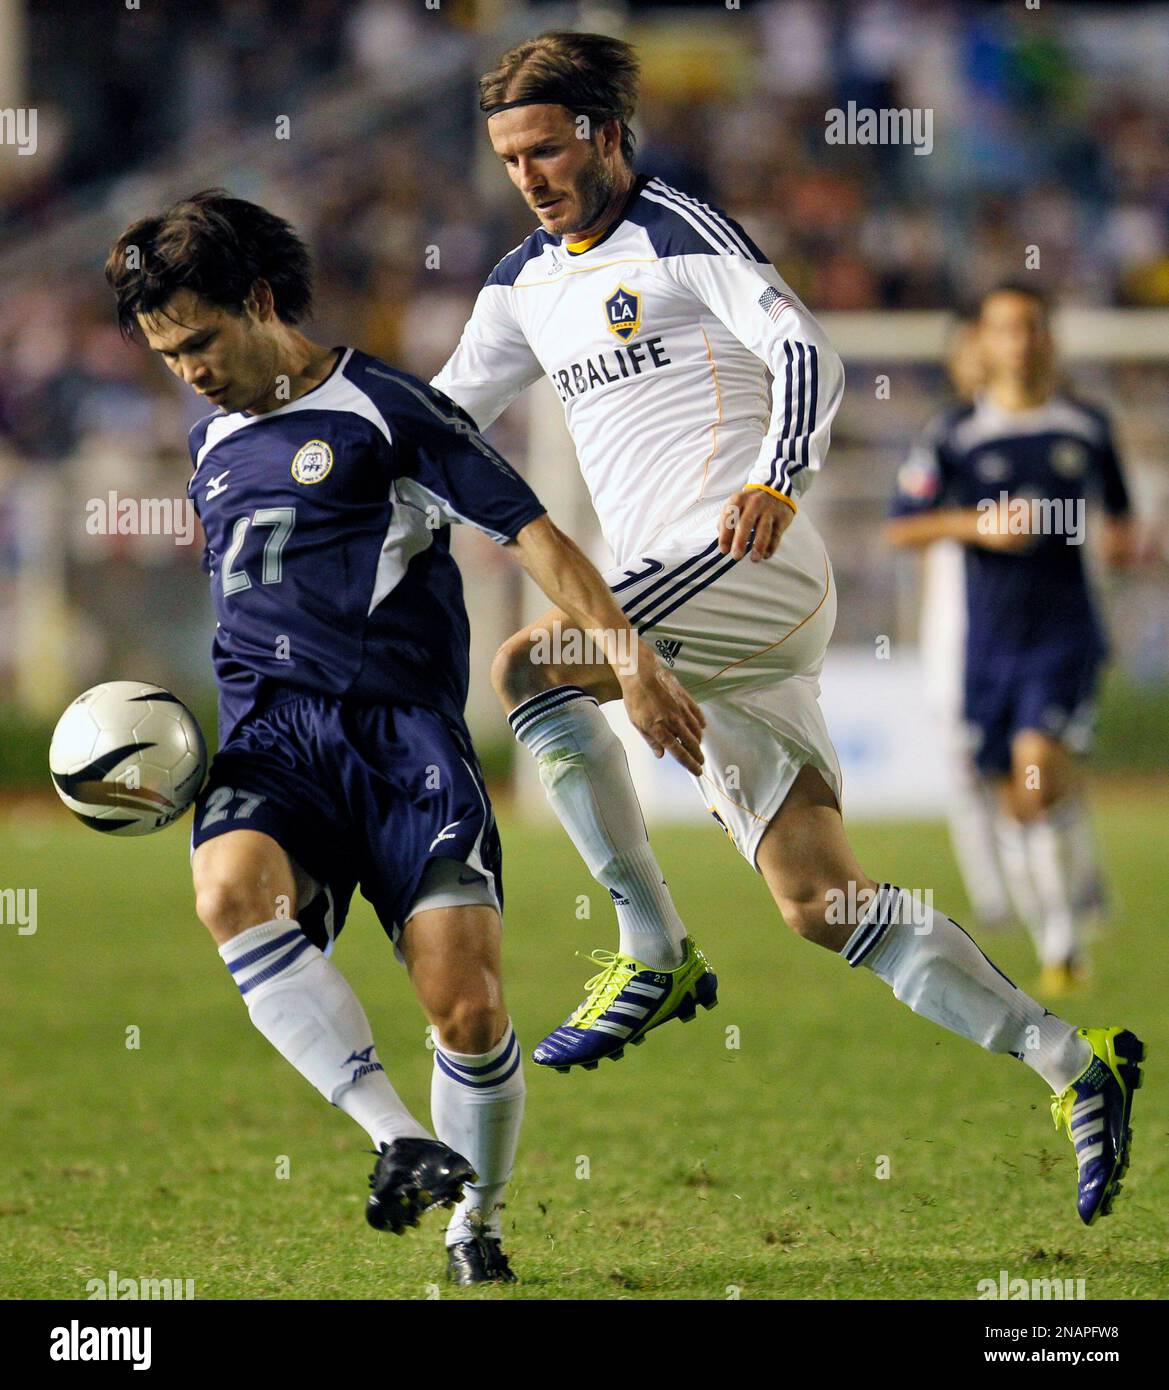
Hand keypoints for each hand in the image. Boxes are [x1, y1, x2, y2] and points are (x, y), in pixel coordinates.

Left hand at [620, 645, 704, 774]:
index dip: (690, 764)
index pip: (679, 753)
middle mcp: (674, 722)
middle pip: (691, 744)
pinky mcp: (686, 699)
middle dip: (698, 756)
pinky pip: (698, 715)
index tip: (697, 771)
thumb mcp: (637, 723)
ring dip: (698, 742)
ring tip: (697, 747)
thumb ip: (651, 740)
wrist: (641, 675)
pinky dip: (701, 724)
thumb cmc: (635, 700)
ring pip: (696, 731)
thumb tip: (661, 755)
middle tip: (700, 763)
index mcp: (660, 731)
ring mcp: (682, 710)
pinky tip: (701, 728)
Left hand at [718, 487, 795, 561]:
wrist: (776, 490)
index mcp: (739, 499)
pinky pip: (776, 534)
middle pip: (746, 523)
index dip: (725, 535)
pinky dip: (771, 546)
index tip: (724, 550)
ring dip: (758, 546)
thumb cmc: (750, 503)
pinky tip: (766, 555)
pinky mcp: (782, 517)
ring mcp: (769, 509)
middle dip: (740, 541)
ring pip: (764, 529)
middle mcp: (754, 502)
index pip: (729, 517)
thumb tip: (724, 542)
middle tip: (736, 556)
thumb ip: (727, 522)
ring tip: (754, 559)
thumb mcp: (736, 506)